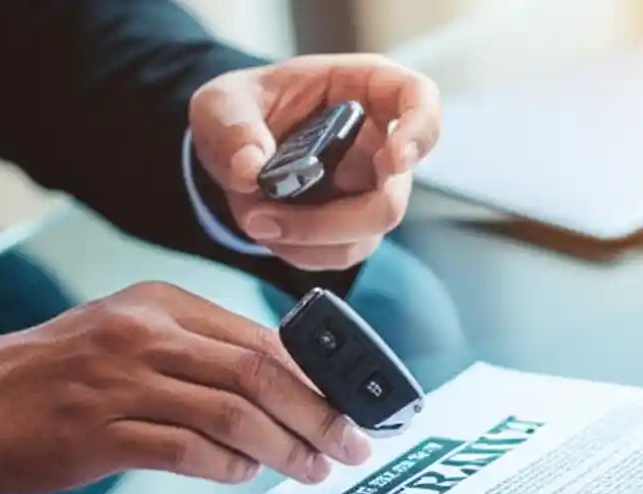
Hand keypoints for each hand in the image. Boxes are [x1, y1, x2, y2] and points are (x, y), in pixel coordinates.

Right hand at [0, 282, 369, 493]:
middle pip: (258, 374)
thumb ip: (203, 352)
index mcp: (163, 304)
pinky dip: (226, 466)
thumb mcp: (133, 336)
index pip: (261, 339)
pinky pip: (185, 450)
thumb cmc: (62, 372)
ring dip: (284, 447)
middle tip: (350, 446)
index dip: (316, 378)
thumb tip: (284, 388)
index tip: (351, 407)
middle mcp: (146, 335)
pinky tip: (244, 474)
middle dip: (317, 415)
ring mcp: (120, 382)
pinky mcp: (98, 431)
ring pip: (231, 413)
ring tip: (311, 468)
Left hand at [189, 54, 440, 269]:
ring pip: (366, 233)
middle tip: (266, 215)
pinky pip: (340, 253)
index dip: (420, 132)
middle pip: (392, 196)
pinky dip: (300, 250)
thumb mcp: (222, 102)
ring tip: (254, 218)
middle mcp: (380, 143)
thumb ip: (231, 127)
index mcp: (366, 90)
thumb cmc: (245, 110)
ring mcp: (370, 189)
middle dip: (333, 219)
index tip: (393, 160)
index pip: (420, 101)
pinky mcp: (353, 226)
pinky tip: (268, 228)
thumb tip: (250, 171)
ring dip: (308, 237)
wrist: (233, 147)